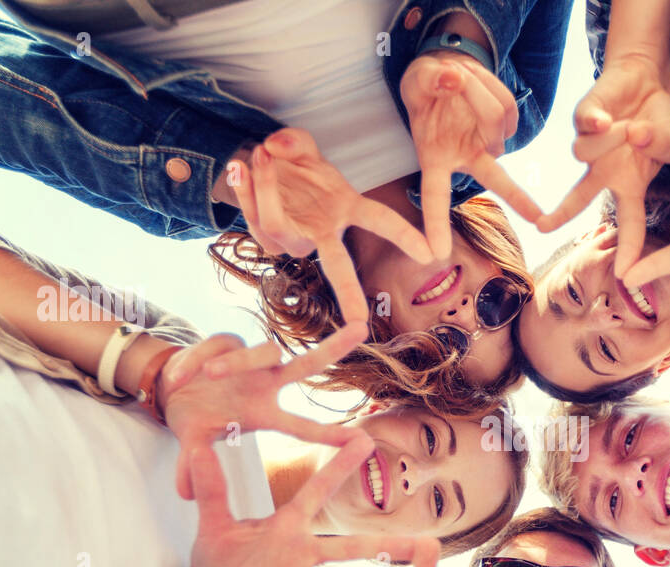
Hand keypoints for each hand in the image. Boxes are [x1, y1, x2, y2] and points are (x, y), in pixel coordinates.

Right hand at [159, 321, 369, 500]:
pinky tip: (178, 377)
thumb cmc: (196, 419)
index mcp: (265, 414)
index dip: (331, 436)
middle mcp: (266, 384)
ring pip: (263, 352)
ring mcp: (250, 361)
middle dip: (334, 348)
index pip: (304, 427)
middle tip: (361, 330)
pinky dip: (198, 359)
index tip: (363, 442)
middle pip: (308, 365)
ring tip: (207, 375)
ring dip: (236, 364)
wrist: (169, 389)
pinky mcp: (229, 340)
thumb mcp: (194, 445)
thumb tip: (182, 494)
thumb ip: (192, 468)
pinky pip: (220, 345)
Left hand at [181, 432, 416, 566]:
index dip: (340, 466)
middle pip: (350, 547)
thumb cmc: (217, 557)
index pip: (319, 491)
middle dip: (386, 546)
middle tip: (423, 544)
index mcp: (287, 525)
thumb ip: (211, 488)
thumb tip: (198, 448)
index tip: (366, 440)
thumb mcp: (213, 522)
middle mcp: (300, 552)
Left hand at [228, 128, 431, 323]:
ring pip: (278, 223)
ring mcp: (295, 238)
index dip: (403, 235)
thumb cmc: (296, 165)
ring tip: (260, 154)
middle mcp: (324, 232)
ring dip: (265, 188)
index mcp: (347, 209)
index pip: (380, 221)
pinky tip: (240, 165)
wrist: (261, 168)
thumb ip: (294, 141)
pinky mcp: (267, 237)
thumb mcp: (301, 145)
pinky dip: (244, 187)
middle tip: (359, 322)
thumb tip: (278, 147)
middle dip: (348, 293)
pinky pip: (254, 215)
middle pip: (338, 264)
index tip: (428, 254)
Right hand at [400, 51, 543, 257]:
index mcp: (435, 158)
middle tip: (539, 218)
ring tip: (460, 82)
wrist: (445, 72)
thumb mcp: (416, 80)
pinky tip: (477, 86)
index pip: (434, 196)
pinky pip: (508, 107)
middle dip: (519, 197)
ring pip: (497, 119)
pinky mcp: (504, 125)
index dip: (435, 223)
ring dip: (480, 93)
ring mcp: (488, 143)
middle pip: (495, 179)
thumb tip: (453, 79)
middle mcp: (465, 157)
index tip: (437, 253)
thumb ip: (430, 79)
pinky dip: (494, 89)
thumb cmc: (424, 86)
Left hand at [538, 57, 669, 274]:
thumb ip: (663, 146)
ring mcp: (590, 147)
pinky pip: (585, 128)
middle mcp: (604, 172)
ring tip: (631, 126)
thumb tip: (637, 138)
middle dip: (560, 214)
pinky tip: (609, 119)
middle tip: (542, 227)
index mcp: (630, 185)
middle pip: (576, 199)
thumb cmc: (663, 122)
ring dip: (614, 139)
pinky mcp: (582, 119)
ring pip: (586, 153)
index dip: (631, 251)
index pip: (631, 224)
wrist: (649, 80)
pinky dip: (599, 124)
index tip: (626, 276)